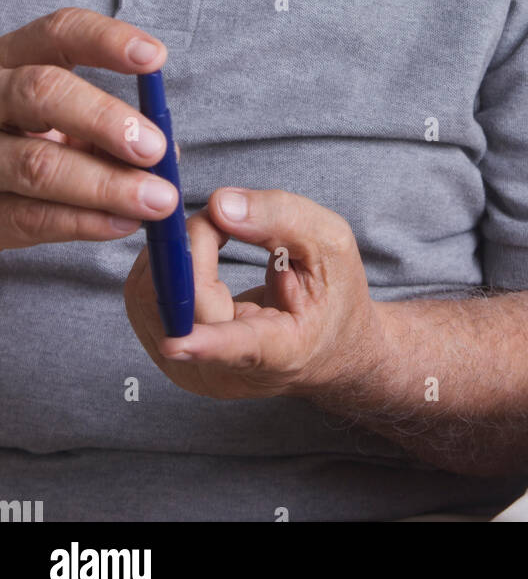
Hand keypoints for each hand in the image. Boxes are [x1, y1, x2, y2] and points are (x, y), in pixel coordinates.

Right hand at [0, 7, 178, 250]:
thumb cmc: (31, 143)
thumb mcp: (59, 120)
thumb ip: (105, 126)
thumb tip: (167, 151)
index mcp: (11, 62)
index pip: (57, 33)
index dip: (106, 41)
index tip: (155, 58)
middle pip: (40, 91)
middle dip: (104, 119)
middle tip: (155, 147)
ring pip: (36, 164)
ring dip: (107, 185)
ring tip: (156, 199)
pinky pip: (30, 218)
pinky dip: (84, 222)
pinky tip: (122, 221)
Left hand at [123, 188, 382, 400]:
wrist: (326, 344)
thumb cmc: (333, 292)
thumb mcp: (330, 242)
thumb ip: (281, 218)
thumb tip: (218, 205)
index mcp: (282, 350)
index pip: (241, 349)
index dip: (208, 344)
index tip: (177, 344)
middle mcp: (230, 373)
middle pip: (185, 303)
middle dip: (194, 241)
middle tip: (226, 215)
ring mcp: (193, 371)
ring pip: (151, 298)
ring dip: (175, 249)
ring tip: (217, 232)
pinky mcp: (168, 358)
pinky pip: (144, 298)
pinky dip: (164, 262)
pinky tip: (196, 253)